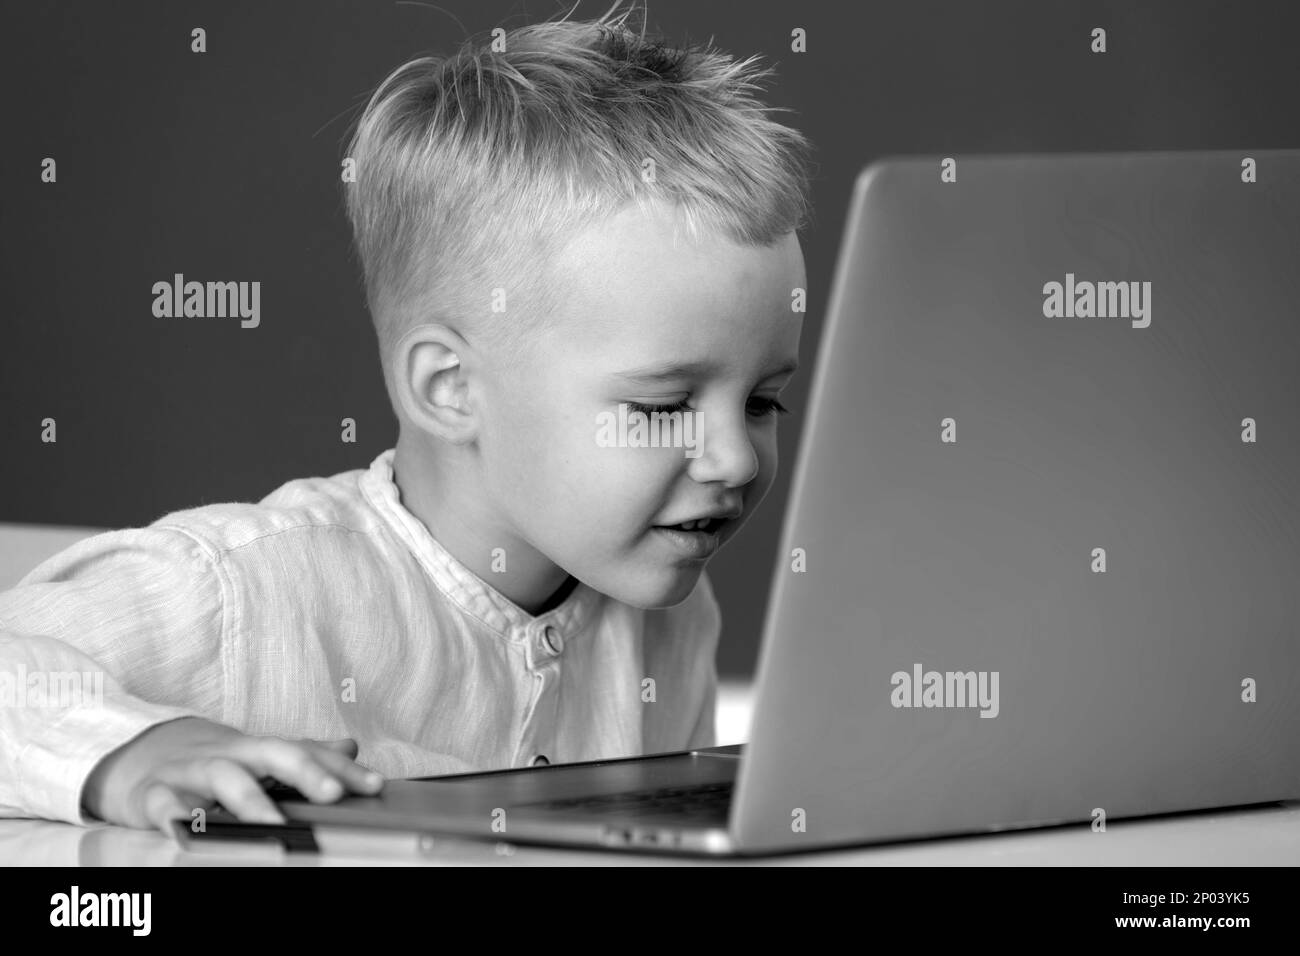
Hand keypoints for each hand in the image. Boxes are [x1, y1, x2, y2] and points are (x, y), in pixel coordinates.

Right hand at [81, 717, 382, 833]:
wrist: (142, 755)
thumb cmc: (214, 762)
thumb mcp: (259, 756)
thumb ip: (303, 754)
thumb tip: (350, 747)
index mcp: (261, 750)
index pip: (308, 752)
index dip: (342, 769)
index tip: (374, 785)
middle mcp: (233, 755)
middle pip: (274, 754)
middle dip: (306, 771)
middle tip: (333, 794)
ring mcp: (192, 771)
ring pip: (224, 777)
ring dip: (249, 799)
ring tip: (273, 823)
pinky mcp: (153, 793)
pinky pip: (162, 802)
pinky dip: (173, 813)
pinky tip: (186, 826)